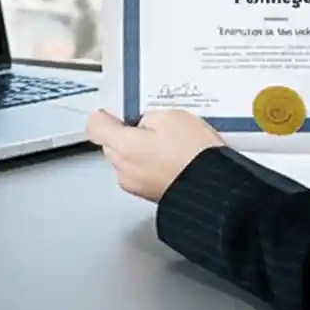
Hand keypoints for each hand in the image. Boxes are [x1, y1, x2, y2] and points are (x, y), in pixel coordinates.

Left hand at [86, 109, 224, 201]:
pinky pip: (141, 174)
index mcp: (123, 146)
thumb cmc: (194, 155)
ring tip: (167, 145)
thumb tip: (142, 123)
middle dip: (125, 135)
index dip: (106, 116)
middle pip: (110, 144)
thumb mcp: (172, 116)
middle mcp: (123, 168)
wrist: (214, 190)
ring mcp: (135, 185)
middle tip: (151, 127)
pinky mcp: (149, 196)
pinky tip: (172, 160)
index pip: (95, 126)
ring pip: (126, 160)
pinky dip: (150, 166)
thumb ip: (147, 116)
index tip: (116, 113)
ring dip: (139, 152)